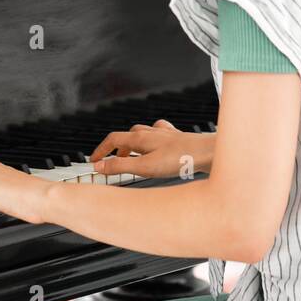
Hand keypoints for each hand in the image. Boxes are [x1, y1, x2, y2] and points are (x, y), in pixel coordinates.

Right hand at [89, 119, 213, 179]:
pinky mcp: (177, 139)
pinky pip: (160, 134)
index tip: (94, 160)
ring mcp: (164, 134)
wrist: (207, 153)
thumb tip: (100, 166)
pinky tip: (157, 145)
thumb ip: (121, 167)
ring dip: (133, 144)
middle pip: (127, 136)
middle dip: (117, 149)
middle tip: (112, 162)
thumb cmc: (180, 159)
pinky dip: (153, 140)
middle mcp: (151, 132)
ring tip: (132, 156)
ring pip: (143, 133)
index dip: (101, 150)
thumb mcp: (145, 167)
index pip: (113, 139)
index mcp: (140, 137)